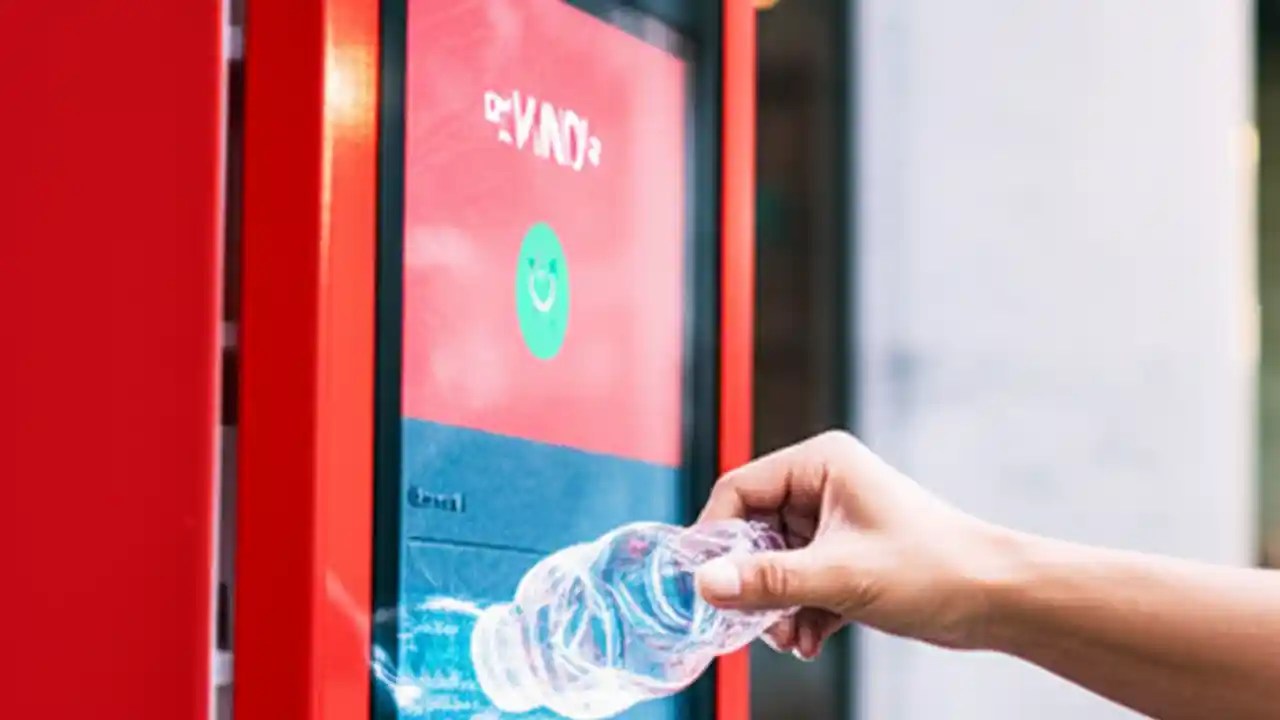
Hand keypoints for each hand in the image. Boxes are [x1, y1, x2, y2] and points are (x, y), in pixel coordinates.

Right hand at [694, 431, 1014, 658]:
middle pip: (753, 530)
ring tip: (789, 638)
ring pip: (775, 562)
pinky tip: (809, 641)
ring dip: (775, 605)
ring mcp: (834, 522)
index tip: (700, 580)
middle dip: (751, 582)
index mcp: (821, 464)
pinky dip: (799, 612)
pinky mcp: (846, 555)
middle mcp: (824, 485)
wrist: (995, 599)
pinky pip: (800, 580)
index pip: (739, 489)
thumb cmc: (933, 568)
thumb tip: (706, 583)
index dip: (714, 535)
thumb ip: (768, 580)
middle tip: (748, 620)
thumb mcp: (839, 576)